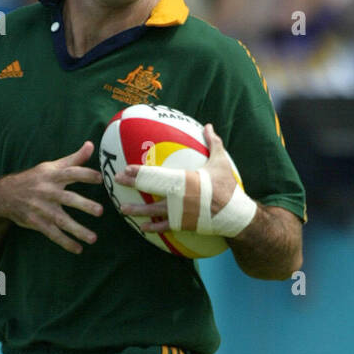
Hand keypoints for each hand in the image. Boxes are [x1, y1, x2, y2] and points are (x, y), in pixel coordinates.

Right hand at [0, 141, 103, 253]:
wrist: (5, 195)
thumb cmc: (34, 179)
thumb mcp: (50, 166)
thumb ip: (73, 159)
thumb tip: (91, 145)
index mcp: (53, 175)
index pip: (71, 173)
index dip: (85, 174)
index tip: (100, 178)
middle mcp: (48, 191)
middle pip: (68, 198)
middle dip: (84, 205)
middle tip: (100, 211)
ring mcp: (42, 208)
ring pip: (61, 220)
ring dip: (77, 230)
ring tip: (93, 238)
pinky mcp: (36, 222)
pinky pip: (52, 234)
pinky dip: (65, 242)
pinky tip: (78, 249)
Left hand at [115, 124, 238, 234]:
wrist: (236, 215)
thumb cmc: (228, 187)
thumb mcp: (221, 162)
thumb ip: (213, 143)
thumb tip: (208, 125)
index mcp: (186, 180)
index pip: (158, 174)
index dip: (141, 172)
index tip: (127, 168)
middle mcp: (179, 197)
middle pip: (151, 190)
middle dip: (133, 184)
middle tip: (117, 181)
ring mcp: (180, 213)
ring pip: (154, 211)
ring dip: (137, 210)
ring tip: (123, 209)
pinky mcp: (184, 225)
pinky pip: (165, 227)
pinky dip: (153, 227)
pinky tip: (142, 228)